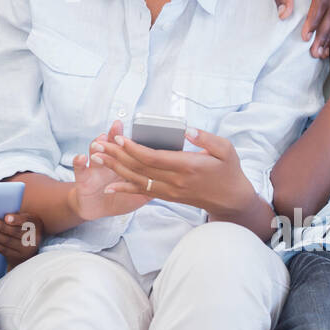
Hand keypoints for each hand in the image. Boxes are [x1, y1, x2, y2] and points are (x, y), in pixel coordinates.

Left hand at [0, 212, 44, 267]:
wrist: (29, 246)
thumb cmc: (23, 226)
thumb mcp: (24, 219)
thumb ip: (15, 216)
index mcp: (36, 224)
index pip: (27, 221)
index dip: (16, 219)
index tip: (6, 217)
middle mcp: (34, 238)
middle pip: (16, 232)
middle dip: (2, 227)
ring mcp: (26, 249)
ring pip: (9, 241)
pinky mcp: (18, 256)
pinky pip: (5, 250)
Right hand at [71, 120, 152, 220]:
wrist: (94, 208)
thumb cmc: (117, 198)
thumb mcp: (138, 194)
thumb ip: (153, 185)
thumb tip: (173, 179)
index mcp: (123, 165)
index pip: (127, 149)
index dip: (132, 141)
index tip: (139, 130)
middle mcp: (108, 163)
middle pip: (112, 146)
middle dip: (114, 136)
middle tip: (118, 125)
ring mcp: (94, 170)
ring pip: (95, 154)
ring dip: (97, 146)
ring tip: (100, 140)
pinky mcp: (82, 179)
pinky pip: (80, 170)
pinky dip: (79, 163)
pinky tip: (81, 157)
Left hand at [93, 126, 256, 219]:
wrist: (231, 199)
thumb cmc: (229, 170)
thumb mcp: (226, 150)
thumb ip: (206, 139)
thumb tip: (187, 131)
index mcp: (187, 166)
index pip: (153, 157)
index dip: (133, 148)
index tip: (118, 138)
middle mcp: (175, 181)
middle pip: (139, 168)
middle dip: (116, 156)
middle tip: (98, 144)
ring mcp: (170, 191)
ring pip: (137, 180)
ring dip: (115, 169)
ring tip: (97, 158)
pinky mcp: (168, 196)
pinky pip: (143, 192)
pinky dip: (125, 189)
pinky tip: (109, 187)